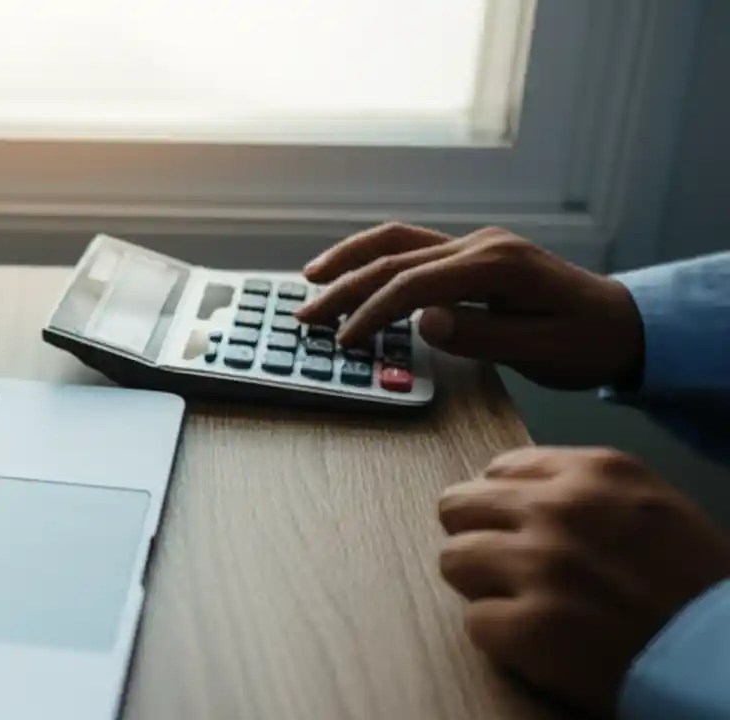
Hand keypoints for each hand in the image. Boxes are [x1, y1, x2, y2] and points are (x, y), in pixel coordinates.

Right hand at [297, 223, 644, 388]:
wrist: (624, 324)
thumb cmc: (587, 343)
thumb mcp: (543, 351)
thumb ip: (483, 335)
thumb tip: (425, 321)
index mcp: (497, 265)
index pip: (415, 283)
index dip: (373, 311)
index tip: (344, 339)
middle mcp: (481, 244)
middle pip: (396, 256)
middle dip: (345, 286)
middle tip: (306, 315)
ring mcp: (475, 244)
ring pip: (398, 239)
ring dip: (351, 258)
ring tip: (312, 279)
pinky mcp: (471, 255)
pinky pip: (411, 245)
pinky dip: (374, 255)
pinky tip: (350, 268)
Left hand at [439, 447, 729, 714]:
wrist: (724, 656)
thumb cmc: (699, 584)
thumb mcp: (651, 506)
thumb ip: (585, 491)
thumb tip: (517, 494)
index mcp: (594, 473)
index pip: (500, 469)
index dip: (500, 502)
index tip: (514, 525)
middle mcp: (557, 510)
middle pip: (458, 506)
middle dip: (474, 534)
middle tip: (500, 563)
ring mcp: (538, 567)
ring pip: (454, 559)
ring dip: (480, 584)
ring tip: (520, 602)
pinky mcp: (526, 627)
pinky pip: (474, 621)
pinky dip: (500, 635)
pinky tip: (537, 641)